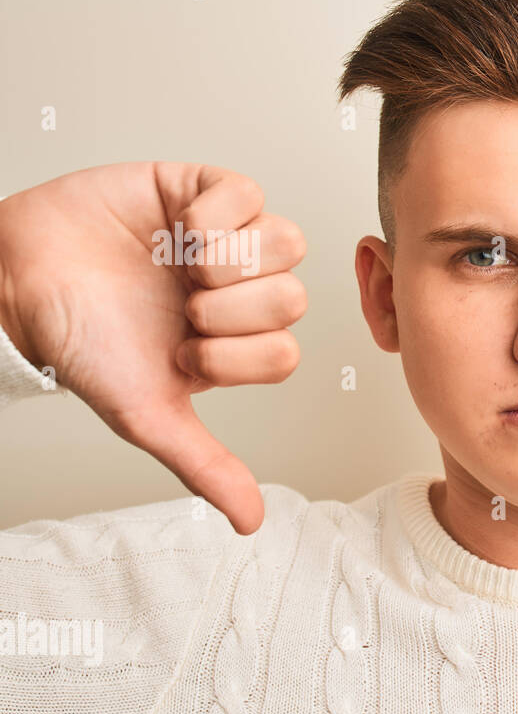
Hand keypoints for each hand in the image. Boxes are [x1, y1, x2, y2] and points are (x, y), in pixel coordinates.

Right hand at [0, 162, 306, 534]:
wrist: (16, 280)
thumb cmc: (82, 345)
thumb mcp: (146, 414)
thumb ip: (205, 463)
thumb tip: (251, 522)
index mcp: (238, 343)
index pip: (284, 352)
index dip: (233, 357)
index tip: (181, 353)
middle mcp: (242, 292)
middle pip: (294, 299)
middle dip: (231, 313)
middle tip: (180, 309)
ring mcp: (228, 239)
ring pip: (287, 243)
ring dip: (230, 262)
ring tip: (180, 266)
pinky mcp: (203, 190)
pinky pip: (249, 193)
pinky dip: (216, 215)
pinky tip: (176, 230)